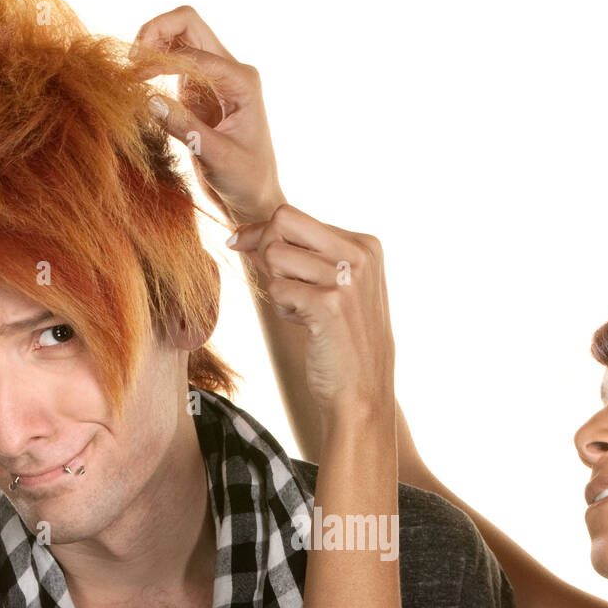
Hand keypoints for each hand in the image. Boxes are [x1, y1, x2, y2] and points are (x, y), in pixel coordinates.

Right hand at [132, 6, 285, 224]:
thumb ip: (185, 128)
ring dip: (151, 44)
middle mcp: (230, 71)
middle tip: (130, 62)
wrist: (253, 201)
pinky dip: (151, 64)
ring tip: (130, 71)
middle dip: (155, 32)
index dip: (161, 61)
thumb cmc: (246, 182)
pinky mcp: (197, 92)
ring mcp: (212, 78)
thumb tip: (148, 99)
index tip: (136, 81)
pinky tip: (137, 83)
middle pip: (187, 24)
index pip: (194, 52)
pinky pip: (171, 62)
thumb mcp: (216, 158)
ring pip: (177, 37)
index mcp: (242, 81)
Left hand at [227, 204, 395, 426]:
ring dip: (278, 286)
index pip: (294, 215)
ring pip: (275, 255)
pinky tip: (306, 326)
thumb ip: (300, 256)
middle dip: (264, 249)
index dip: (263, 233)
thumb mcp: (334, 286)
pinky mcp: (328, 304)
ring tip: (302, 310)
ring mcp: (346, 278)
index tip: (242, 246)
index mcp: (365, 244)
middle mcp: (360, 254)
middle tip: (278, 284)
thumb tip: (243, 235)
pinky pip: (277, 289)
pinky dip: (284, 309)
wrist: (362, 392)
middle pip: (281, 222)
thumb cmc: (343, 341)